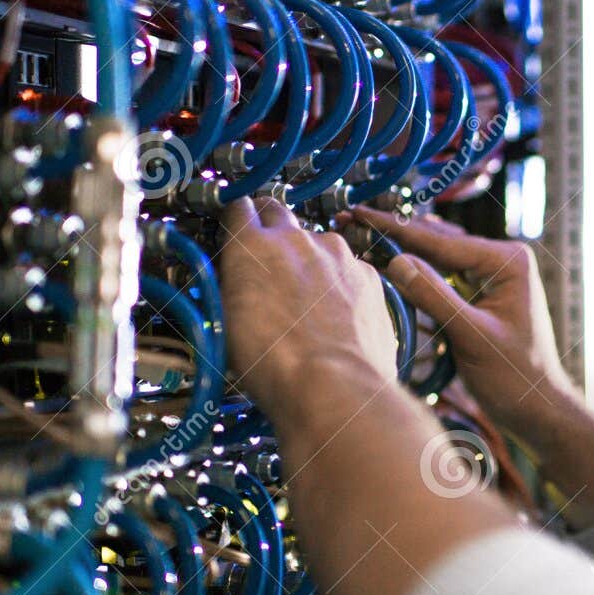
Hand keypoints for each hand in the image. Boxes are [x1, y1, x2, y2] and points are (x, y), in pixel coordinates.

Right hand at [217, 198, 398, 422]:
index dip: (237, 219)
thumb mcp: (225, 325)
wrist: (333, 386)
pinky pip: (350, 270)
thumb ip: (230, 289)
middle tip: (268, 256)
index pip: (239, 208)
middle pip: (279, 213)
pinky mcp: (368, 276)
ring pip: (318, 244)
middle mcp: (297, 240)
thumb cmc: (273, 363)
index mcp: (252, 247)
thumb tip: (231, 282)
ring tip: (307, 300)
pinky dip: (342, 284)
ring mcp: (338, 255)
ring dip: (310, 260)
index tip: (237, 230)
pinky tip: (338, 314)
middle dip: (271, 228)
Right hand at [341, 207, 576, 435]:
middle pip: (438, 243)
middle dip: (395, 235)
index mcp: (508, 261)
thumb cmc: (517, 377)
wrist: (538, 409)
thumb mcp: (472, 336)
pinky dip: (416, 277)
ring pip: (437, 259)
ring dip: (402, 253)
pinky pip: (443, 279)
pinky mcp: (482, 296)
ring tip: (363, 238)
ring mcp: (492, 278)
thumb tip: (395, 261)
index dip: (396, 229)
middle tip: (352, 220)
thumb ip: (434, 297)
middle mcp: (502, 260)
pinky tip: (388, 269)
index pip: (441, 241)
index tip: (360, 214)